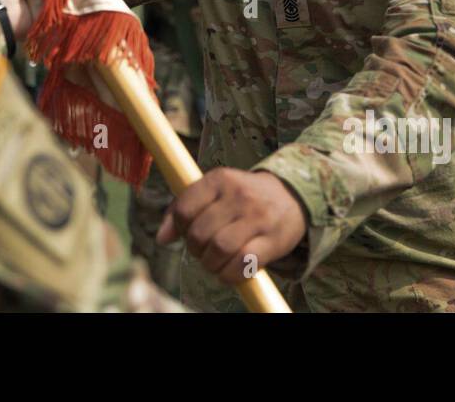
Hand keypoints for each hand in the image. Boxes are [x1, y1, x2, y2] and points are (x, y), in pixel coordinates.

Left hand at [156, 168, 306, 285]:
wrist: (293, 196)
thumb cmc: (243, 197)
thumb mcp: (215, 191)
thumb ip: (186, 208)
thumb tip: (161, 238)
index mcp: (220, 179)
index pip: (184, 209)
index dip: (179, 229)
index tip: (188, 233)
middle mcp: (239, 195)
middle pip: (200, 233)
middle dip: (195, 249)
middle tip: (203, 251)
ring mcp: (258, 217)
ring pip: (219, 249)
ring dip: (210, 264)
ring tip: (214, 262)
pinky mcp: (273, 240)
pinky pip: (243, 263)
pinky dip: (230, 274)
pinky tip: (230, 270)